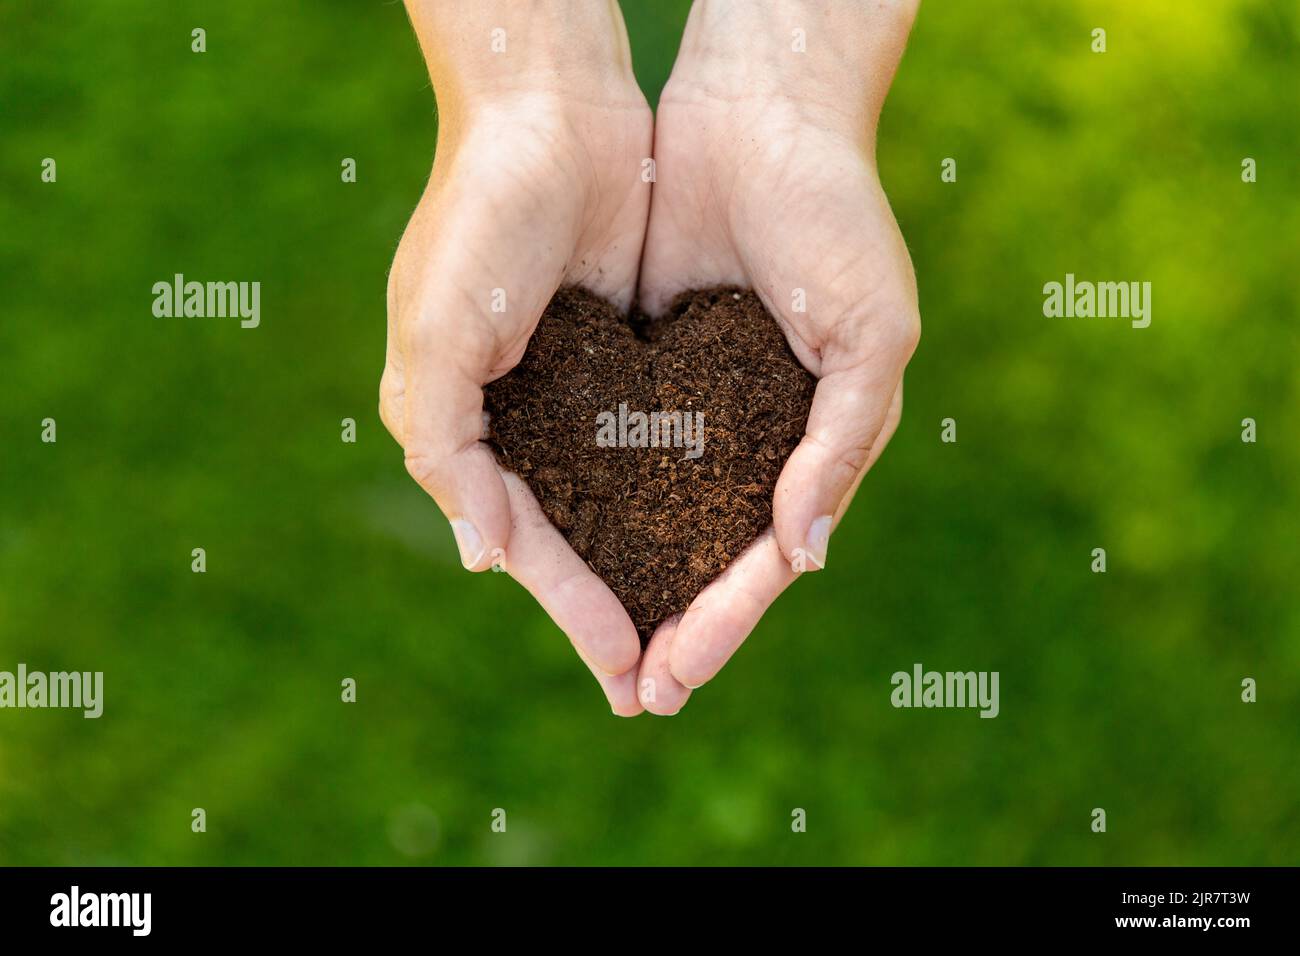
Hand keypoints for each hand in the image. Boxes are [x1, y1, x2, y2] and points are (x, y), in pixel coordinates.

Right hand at [381, 1, 652, 713]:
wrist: (550, 113)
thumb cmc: (481, 215)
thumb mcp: (438, 333)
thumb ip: (447, 446)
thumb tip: (483, 556)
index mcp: (459, 426)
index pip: (523, 544)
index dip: (572, 608)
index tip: (625, 669)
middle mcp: (514, 420)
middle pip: (571, 540)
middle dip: (612, 611)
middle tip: (659, 688)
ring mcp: (572, 393)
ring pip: (616, 505)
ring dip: (650, 568)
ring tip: (693, 636)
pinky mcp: (623, 360)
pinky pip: (652, 446)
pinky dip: (676, 495)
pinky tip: (715, 538)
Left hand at [635, 0, 921, 711]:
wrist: (759, 118)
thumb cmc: (836, 220)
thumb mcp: (870, 336)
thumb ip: (841, 444)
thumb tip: (804, 554)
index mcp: (810, 443)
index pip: (765, 555)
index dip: (726, 619)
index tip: (678, 675)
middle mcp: (746, 438)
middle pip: (701, 553)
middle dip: (671, 623)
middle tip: (633, 693)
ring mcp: (689, 406)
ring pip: (651, 514)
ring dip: (623, 579)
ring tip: (592, 644)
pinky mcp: (637, 366)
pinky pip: (607, 444)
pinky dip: (585, 497)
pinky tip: (552, 543)